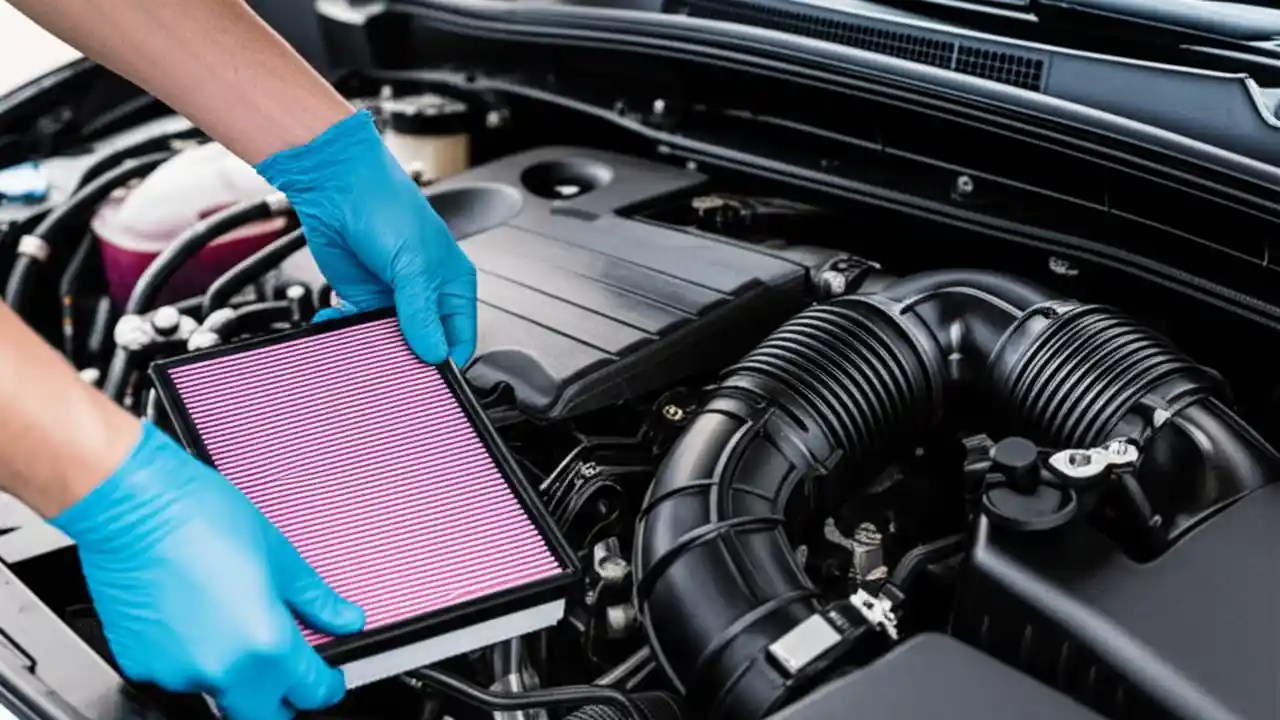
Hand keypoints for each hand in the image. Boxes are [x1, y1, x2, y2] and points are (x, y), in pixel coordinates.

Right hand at [51, 422, 363, 719]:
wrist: (135, 506)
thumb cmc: (203, 518)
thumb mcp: (280, 556)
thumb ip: (316, 601)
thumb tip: (346, 620)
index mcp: (264, 643)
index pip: (310, 691)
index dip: (327, 687)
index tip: (329, 680)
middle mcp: (220, 668)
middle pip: (262, 713)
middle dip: (281, 699)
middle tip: (288, 672)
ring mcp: (177, 672)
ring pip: (218, 693)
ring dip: (233, 675)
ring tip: (230, 622)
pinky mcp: (142, 665)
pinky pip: (179, 675)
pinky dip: (193, 658)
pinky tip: (195, 619)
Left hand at [255, 110, 476, 365]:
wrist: (334, 185)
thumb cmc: (386, 205)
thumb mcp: (413, 263)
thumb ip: (422, 312)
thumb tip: (433, 352)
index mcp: (453, 284)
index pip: (460, 337)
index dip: (446, 359)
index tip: (428, 376)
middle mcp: (426, 293)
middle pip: (425, 343)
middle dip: (408, 357)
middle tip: (390, 366)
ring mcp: (393, 297)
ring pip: (390, 341)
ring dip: (373, 346)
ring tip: (359, 345)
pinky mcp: (361, 296)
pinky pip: (358, 328)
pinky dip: (345, 333)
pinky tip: (336, 326)